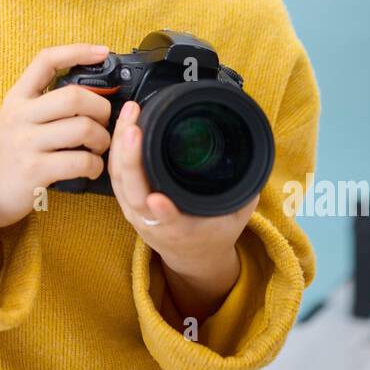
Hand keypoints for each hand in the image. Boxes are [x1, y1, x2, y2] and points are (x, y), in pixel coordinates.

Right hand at [0, 43, 113, 242]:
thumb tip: (94, 89)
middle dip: (101, 108)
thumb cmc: (13, 152)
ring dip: (103, 140)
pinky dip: (96, 165)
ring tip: (100, 147)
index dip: (77, 51)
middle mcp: (19, 115)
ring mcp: (25, 143)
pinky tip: (93, 168)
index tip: (102, 53)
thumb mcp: (19, 116)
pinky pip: (80, 161)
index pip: (45, 60)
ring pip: (83, 128)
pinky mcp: (34, 170)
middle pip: (74, 96)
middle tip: (104, 121)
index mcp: (18, 97)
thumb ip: (47, 101)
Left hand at [107, 99, 257, 275]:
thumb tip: (254, 162)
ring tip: (129, 113)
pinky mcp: (127, 200)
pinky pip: (116, 174)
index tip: (158, 199)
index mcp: (183, 231)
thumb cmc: (213, 233)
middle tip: (134, 127)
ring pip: (120, 179)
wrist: (192, 256)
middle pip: (135, 193)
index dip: (163, 212)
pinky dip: (116, 147)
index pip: (170, 223)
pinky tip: (123, 123)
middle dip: (131, 159)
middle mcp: (154, 222)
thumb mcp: (235, 217)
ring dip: (120, 145)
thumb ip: (243, 193)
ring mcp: (136, 212)